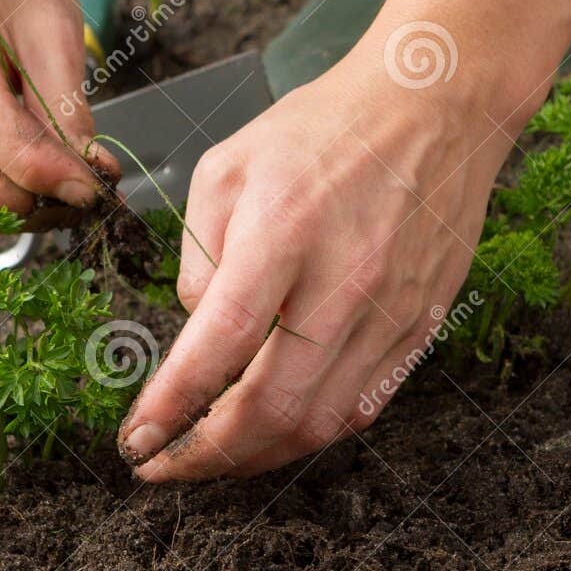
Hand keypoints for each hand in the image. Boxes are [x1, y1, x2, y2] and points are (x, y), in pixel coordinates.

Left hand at [116, 49, 517, 480]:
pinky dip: (312, 433)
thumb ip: (197, 253)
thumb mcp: (226, 165)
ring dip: (256, 457)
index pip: (221, 344)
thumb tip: (195, 330)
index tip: (135, 441)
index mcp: (283, 231)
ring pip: (320, 423)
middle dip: (206, 455)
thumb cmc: (324, 129)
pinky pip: (364, 406)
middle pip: (273, 405)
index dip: (172, 406)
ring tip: (212, 455)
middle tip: (163, 465)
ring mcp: (391, 311)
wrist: (434, 106)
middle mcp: (344, 280)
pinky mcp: (421, 326)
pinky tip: (275, 430)